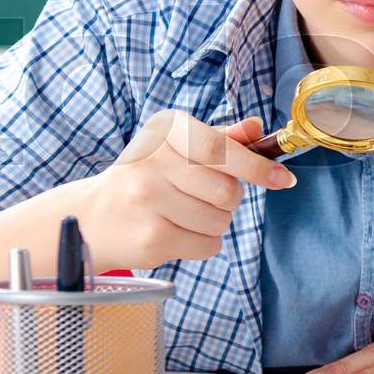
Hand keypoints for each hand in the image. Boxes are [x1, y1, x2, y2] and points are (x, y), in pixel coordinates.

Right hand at [77, 110, 295, 269]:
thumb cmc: (143, 179)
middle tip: (203, 197)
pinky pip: (208, 245)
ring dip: (214, 222)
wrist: (91, 218)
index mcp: (165, 133)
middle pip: (228, 191)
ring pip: (221, 221)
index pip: (222, 149)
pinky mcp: (152, 238)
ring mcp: (150, 201)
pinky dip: (202, 243)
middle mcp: (153, 163)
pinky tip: (175, 231)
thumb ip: (219, 138)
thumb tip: (256, 128)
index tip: (282, 180)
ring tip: (183, 214)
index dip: (258, 167)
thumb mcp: (175, 149)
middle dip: (228, 200)